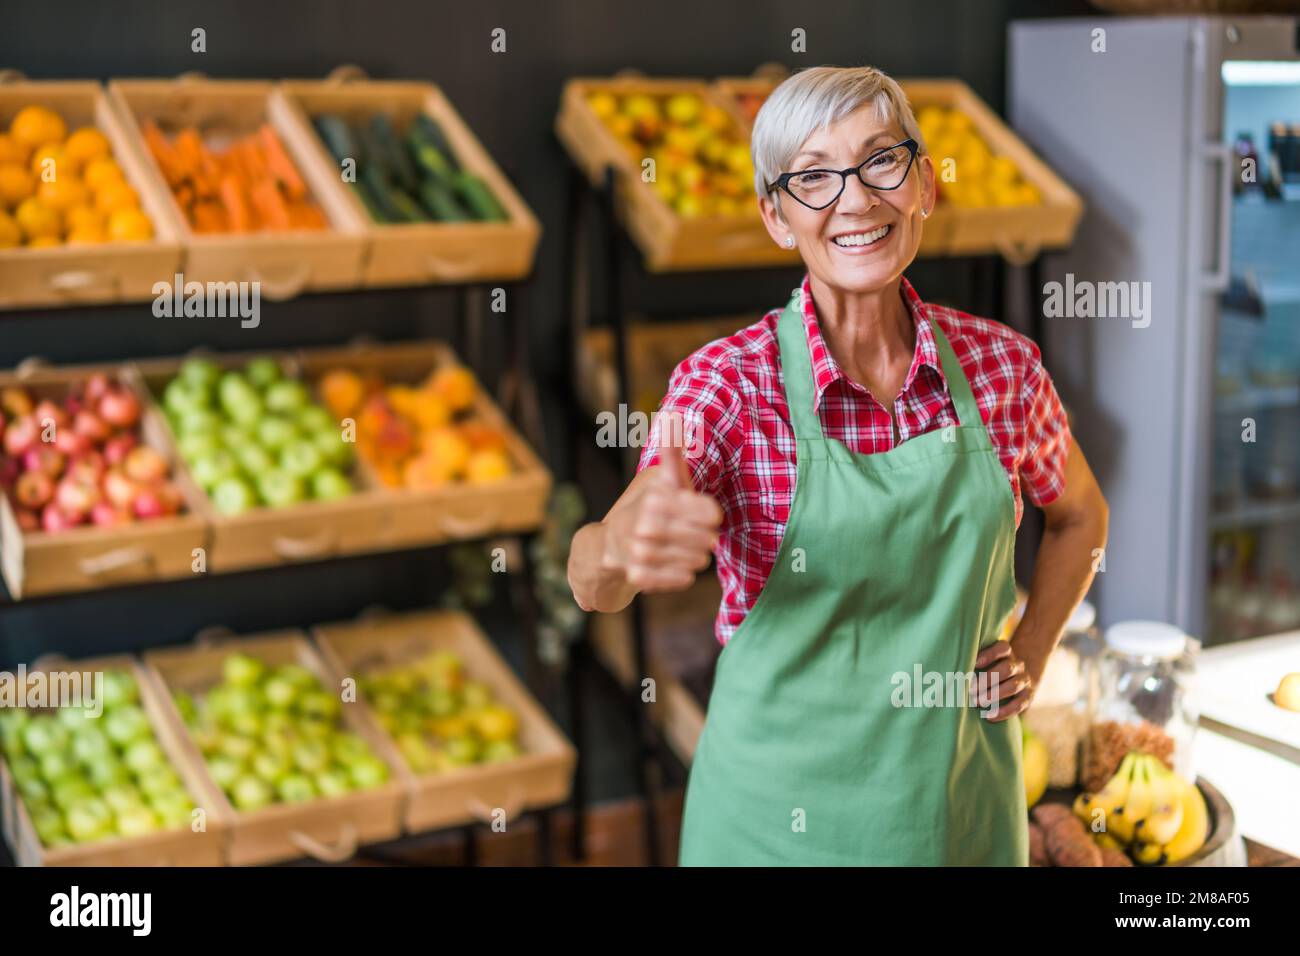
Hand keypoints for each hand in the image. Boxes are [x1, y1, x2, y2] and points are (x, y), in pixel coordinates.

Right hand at [601, 413, 722, 593]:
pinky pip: (680, 579)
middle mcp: (644, 525)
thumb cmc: (645, 509)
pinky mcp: (638, 577)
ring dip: (695, 556)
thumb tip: (673, 414)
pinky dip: (681, 574)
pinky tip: (679, 567)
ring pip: (694, 560)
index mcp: (655, 499)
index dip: (710, 515)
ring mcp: (639, 552)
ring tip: (691, 551)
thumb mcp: (660, 480)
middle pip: (704, 538)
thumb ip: (671, 453)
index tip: (709, 515)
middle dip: (705, 537)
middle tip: (701, 536)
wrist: (606, 546)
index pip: (707, 512)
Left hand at [972, 641, 1034, 721]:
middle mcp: (1017, 665)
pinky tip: (989, 716)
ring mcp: (1024, 681)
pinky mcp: (1028, 697)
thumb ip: (972, 663)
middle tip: (971, 689)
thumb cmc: (989, 671)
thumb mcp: (984, 663)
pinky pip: (1019, 705)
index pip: (1003, 648)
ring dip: (994, 695)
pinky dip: (1004, 712)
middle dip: (987, 679)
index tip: (975, 663)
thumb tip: (951, 669)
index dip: (990, 654)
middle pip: (1007, 668)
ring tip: (977, 702)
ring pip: (1013, 686)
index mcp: (1006, 653)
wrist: (1015, 682)